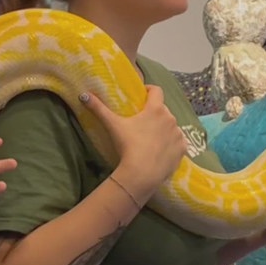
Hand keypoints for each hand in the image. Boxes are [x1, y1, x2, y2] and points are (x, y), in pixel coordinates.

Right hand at [79, 85, 186, 200]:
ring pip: (171, 127)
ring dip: (164, 129)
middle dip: (154, 114)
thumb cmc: (128, 146)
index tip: (142, 95)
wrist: (142, 174)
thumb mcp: (113, 125)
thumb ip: (98, 108)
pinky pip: (178, 142)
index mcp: (156, 109)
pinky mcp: (183, 149)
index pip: (156, 91)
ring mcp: (178, 134)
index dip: (149, 90)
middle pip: (163, 110)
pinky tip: (161, 151)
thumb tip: (82, 95)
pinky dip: (171, 144)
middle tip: (142, 123)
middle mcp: (171, 118)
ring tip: (151, 140)